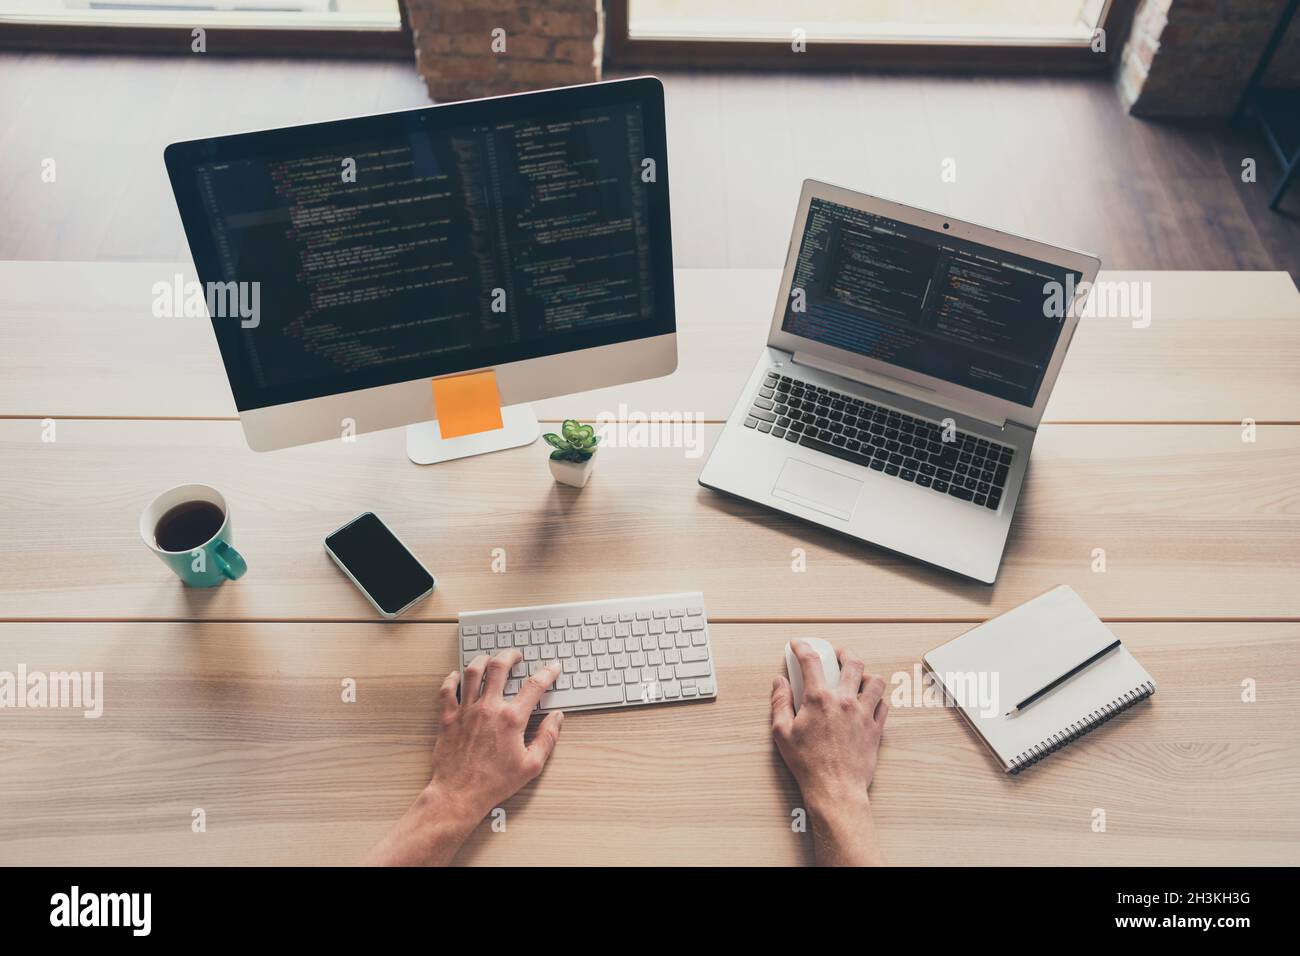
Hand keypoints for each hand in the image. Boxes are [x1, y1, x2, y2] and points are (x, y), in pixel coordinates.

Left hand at [364, 651, 563, 865]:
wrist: (458, 795)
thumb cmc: (494, 783)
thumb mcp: (531, 765)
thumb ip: (547, 738)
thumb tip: (557, 718)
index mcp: (511, 719)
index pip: (534, 686)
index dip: (547, 672)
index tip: (553, 667)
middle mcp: (488, 709)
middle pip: (499, 667)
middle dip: (510, 655)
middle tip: (516, 655)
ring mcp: (466, 711)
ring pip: (472, 672)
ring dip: (482, 660)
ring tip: (489, 659)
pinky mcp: (447, 718)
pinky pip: (447, 689)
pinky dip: (452, 678)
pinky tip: (458, 676)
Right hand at [770, 641, 888, 865]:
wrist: (835, 789)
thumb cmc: (808, 764)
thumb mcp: (782, 732)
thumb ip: (780, 702)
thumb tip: (779, 683)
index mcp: (819, 699)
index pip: (811, 661)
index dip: (803, 647)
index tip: (798, 644)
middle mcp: (844, 701)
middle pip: (852, 663)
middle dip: (844, 652)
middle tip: (838, 653)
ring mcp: (864, 714)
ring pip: (875, 681)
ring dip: (866, 674)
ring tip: (859, 676)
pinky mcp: (876, 729)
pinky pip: (884, 705)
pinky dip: (878, 699)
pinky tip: (870, 701)